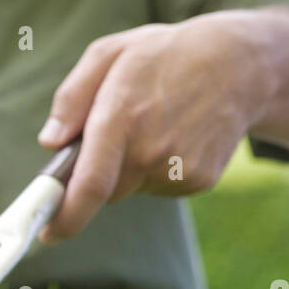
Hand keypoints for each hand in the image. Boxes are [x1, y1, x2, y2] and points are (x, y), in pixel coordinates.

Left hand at [37, 12, 274, 242]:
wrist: (240, 64)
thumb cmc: (164, 54)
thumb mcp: (110, 54)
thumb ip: (71, 98)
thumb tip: (49, 143)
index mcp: (122, 117)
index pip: (90, 185)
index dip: (65, 217)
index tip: (47, 234)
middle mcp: (151, 149)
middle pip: (103, 191)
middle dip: (96, 174)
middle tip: (114, 135)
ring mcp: (178, 169)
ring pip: (131, 188)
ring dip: (129, 168)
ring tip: (152, 123)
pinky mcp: (198, 181)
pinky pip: (158, 187)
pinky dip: (156, 170)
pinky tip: (174, 135)